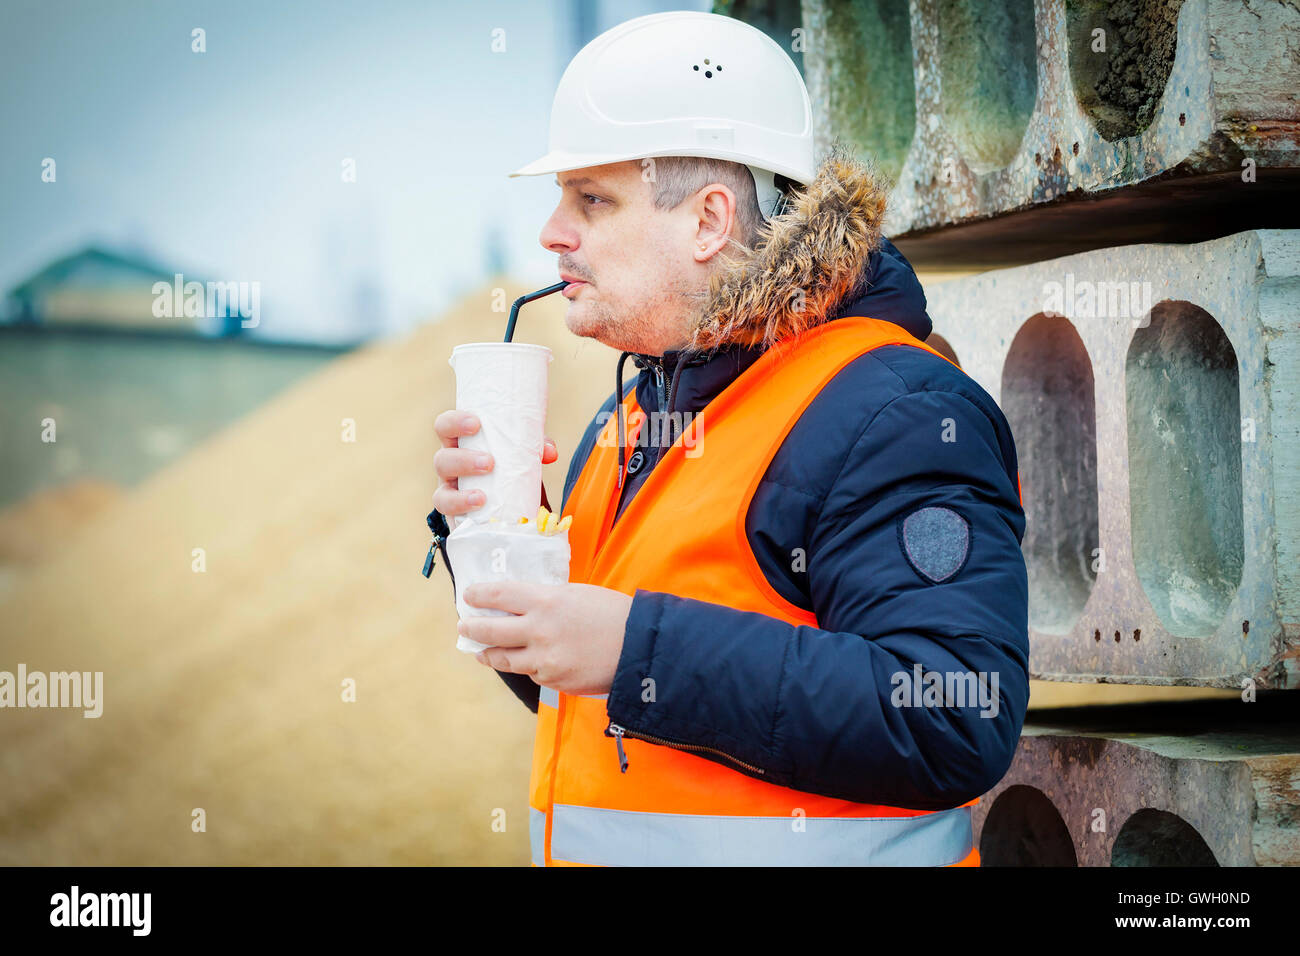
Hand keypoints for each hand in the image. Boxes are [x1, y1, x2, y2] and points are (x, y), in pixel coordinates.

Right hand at [432, 410, 557, 518]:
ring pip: (441, 494)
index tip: (476, 423)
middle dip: (463, 460)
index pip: (445, 427)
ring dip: (461, 496)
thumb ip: (535, 449)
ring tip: (482, 497)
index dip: (455, 422)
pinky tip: (478, 515)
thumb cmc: (510, 470)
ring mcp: (450, 494)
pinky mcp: (456, 517)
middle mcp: (450, 468)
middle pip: (441, 460)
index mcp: (461, 445)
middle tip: (489, 463)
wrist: (512, 508)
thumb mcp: (521, 457)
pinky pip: (451, 521)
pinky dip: (463, 517)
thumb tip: (550, 451)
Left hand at [460, 581, 633, 695]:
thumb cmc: (613, 614)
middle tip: (465, 625)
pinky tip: (524, 662)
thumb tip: (522, 604)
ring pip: (503, 659)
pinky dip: (525, 667)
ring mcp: (543, 659)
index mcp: (545, 600)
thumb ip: (547, 599)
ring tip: (482, 651)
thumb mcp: (577, 594)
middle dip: (473, 627)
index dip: (479, 594)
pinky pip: (530, 673)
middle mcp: (538, 630)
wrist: (639, 649)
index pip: (498, 594)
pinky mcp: (552, 680)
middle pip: (491, 630)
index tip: (469, 595)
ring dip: (489, 654)